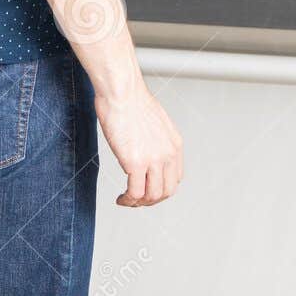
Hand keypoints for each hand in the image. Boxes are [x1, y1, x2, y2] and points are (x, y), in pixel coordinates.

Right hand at [96, 82, 181, 206]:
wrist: (121, 91)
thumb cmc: (130, 100)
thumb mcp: (154, 122)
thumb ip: (155, 140)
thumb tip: (145, 150)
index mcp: (174, 144)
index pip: (175, 178)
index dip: (161, 188)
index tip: (146, 189)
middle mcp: (168, 154)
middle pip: (166, 191)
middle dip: (151, 200)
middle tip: (135, 200)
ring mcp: (153, 159)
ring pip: (152, 196)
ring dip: (138, 203)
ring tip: (126, 200)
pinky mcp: (135, 162)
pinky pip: (135, 193)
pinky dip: (128, 200)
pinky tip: (120, 198)